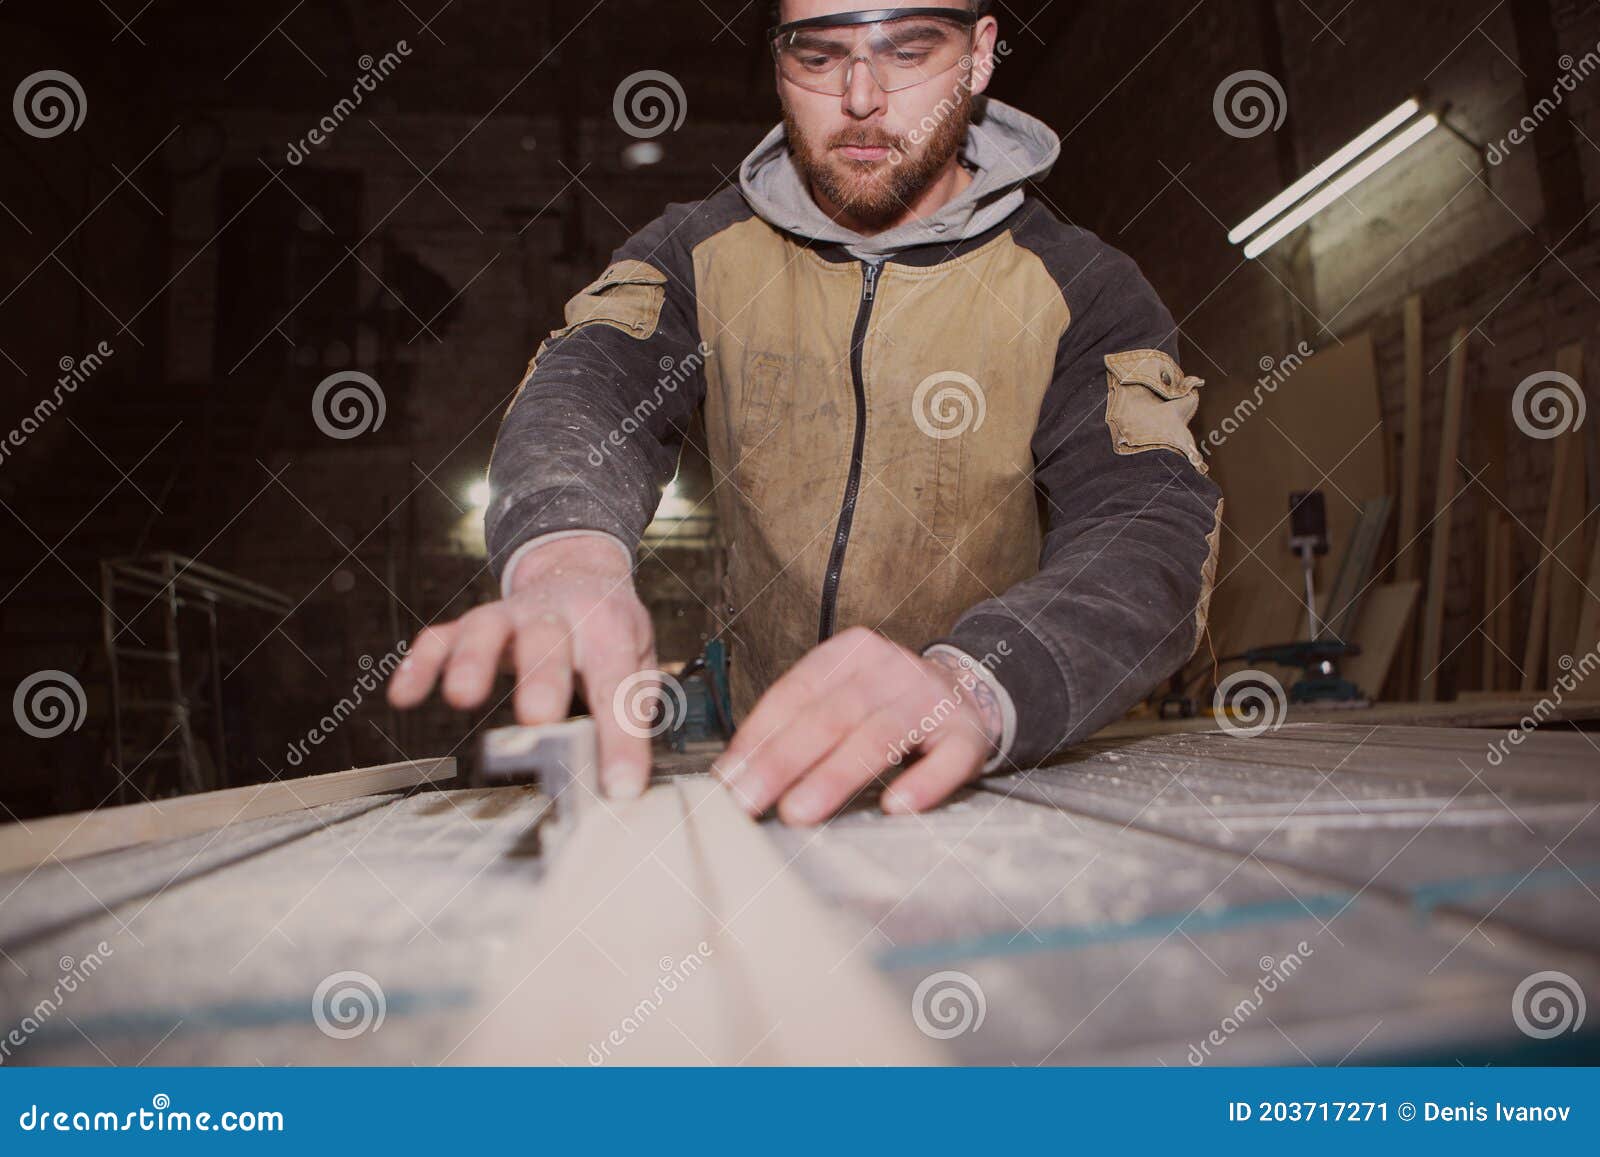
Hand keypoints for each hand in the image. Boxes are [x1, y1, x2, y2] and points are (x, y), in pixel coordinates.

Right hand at [385, 535, 656, 797]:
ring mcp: (510, 615)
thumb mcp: (639, 662)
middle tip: (540, 719)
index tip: (621, 786)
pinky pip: (440, 638)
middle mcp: (558, 614)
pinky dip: (420, 664)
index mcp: (609, 628)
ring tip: (462, 697)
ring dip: (473, 660)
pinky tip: (405, 696)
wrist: (577, 569)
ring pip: (487, 629)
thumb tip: (624, 784)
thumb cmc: (609, 628)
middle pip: (547, 640)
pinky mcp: (471, 622)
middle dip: (541, 679)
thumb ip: (630, 714)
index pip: (618, 686)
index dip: (621, 738)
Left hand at [712, 627, 1003, 825]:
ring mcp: (931, 700)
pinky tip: (895, 806)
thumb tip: (737, 773)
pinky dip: (922, 783)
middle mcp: (890, 670)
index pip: (796, 692)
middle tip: (749, 801)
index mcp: (851, 654)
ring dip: (835, 776)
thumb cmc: (889, 701)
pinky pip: (946, 760)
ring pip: (879, 737)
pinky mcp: (966, 734)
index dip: (759, 735)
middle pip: (830, 716)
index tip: (728, 776)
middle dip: (783, 761)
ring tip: (799, 811)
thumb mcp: (843, 692)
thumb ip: (798, 723)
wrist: (970, 691)